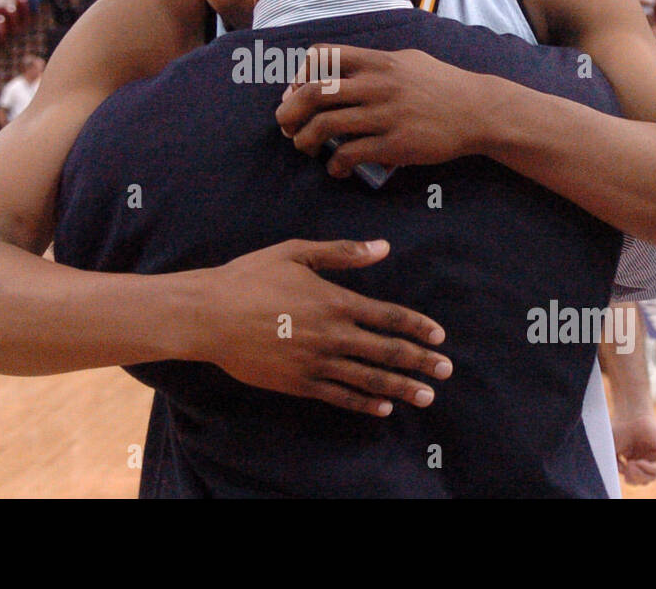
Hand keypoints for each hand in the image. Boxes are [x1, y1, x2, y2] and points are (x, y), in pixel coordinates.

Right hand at [183, 238, 452, 416]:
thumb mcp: (296, 253)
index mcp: (335, 301)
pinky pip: (340, 397)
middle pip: (387, 351)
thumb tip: (382, 246)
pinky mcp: (298, 383)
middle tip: (446, 370)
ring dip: (402, 388)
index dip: (418, 326)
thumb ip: (342, 253)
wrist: (209, 315)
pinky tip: (383, 408)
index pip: (389, 316)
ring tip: (426, 396)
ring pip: (369, 379)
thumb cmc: (250, 277)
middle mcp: (332, 335)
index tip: (440, 335)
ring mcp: (316, 363)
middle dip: (421, 361)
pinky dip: (364, 404)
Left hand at [275, 45, 486, 177]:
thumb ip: (373, 63)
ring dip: (305, 140)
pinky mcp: (396, 145)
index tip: (296, 91)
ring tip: (304, 147)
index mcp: (377, 60)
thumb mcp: (407, 59)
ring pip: (326, 126)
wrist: (478, 110)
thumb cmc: (441, 84)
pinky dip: (334, 164)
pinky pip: (350, 155)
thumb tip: (337, 70)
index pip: (322, 56)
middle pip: (315, 93)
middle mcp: (377, 84)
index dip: (300, 74)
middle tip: (285, 125)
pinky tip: (335, 168)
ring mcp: (386, 115)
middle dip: (290, 111)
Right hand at [612, 412, 655, 485]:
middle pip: (644, 481)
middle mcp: (645, 460)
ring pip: (651, 477)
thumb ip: (614, 463)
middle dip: (635, 479)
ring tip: (631, 465)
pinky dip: (647, 469)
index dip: (630, 480)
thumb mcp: (611, 449)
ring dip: (640, 475)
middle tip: (627, 470)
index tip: (623, 472)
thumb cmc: (618, 429)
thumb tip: (622, 475)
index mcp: (634, 461)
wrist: (629, 415)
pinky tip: (638, 462)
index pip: (636, 479)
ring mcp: (654, 457)